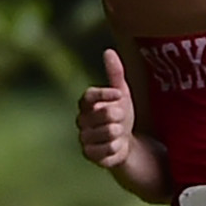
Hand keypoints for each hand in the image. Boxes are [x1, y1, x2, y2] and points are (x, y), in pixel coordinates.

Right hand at [77, 49, 135, 167]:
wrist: (124, 143)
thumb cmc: (120, 116)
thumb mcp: (121, 93)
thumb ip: (115, 73)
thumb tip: (108, 51)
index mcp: (86, 103)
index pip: (89, 95)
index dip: (105, 94)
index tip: (120, 95)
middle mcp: (81, 120)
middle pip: (103, 114)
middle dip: (119, 116)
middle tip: (122, 118)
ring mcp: (84, 138)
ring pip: (107, 132)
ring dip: (120, 133)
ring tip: (120, 133)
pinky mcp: (89, 154)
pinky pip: (106, 149)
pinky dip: (117, 147)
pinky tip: (118, 145)